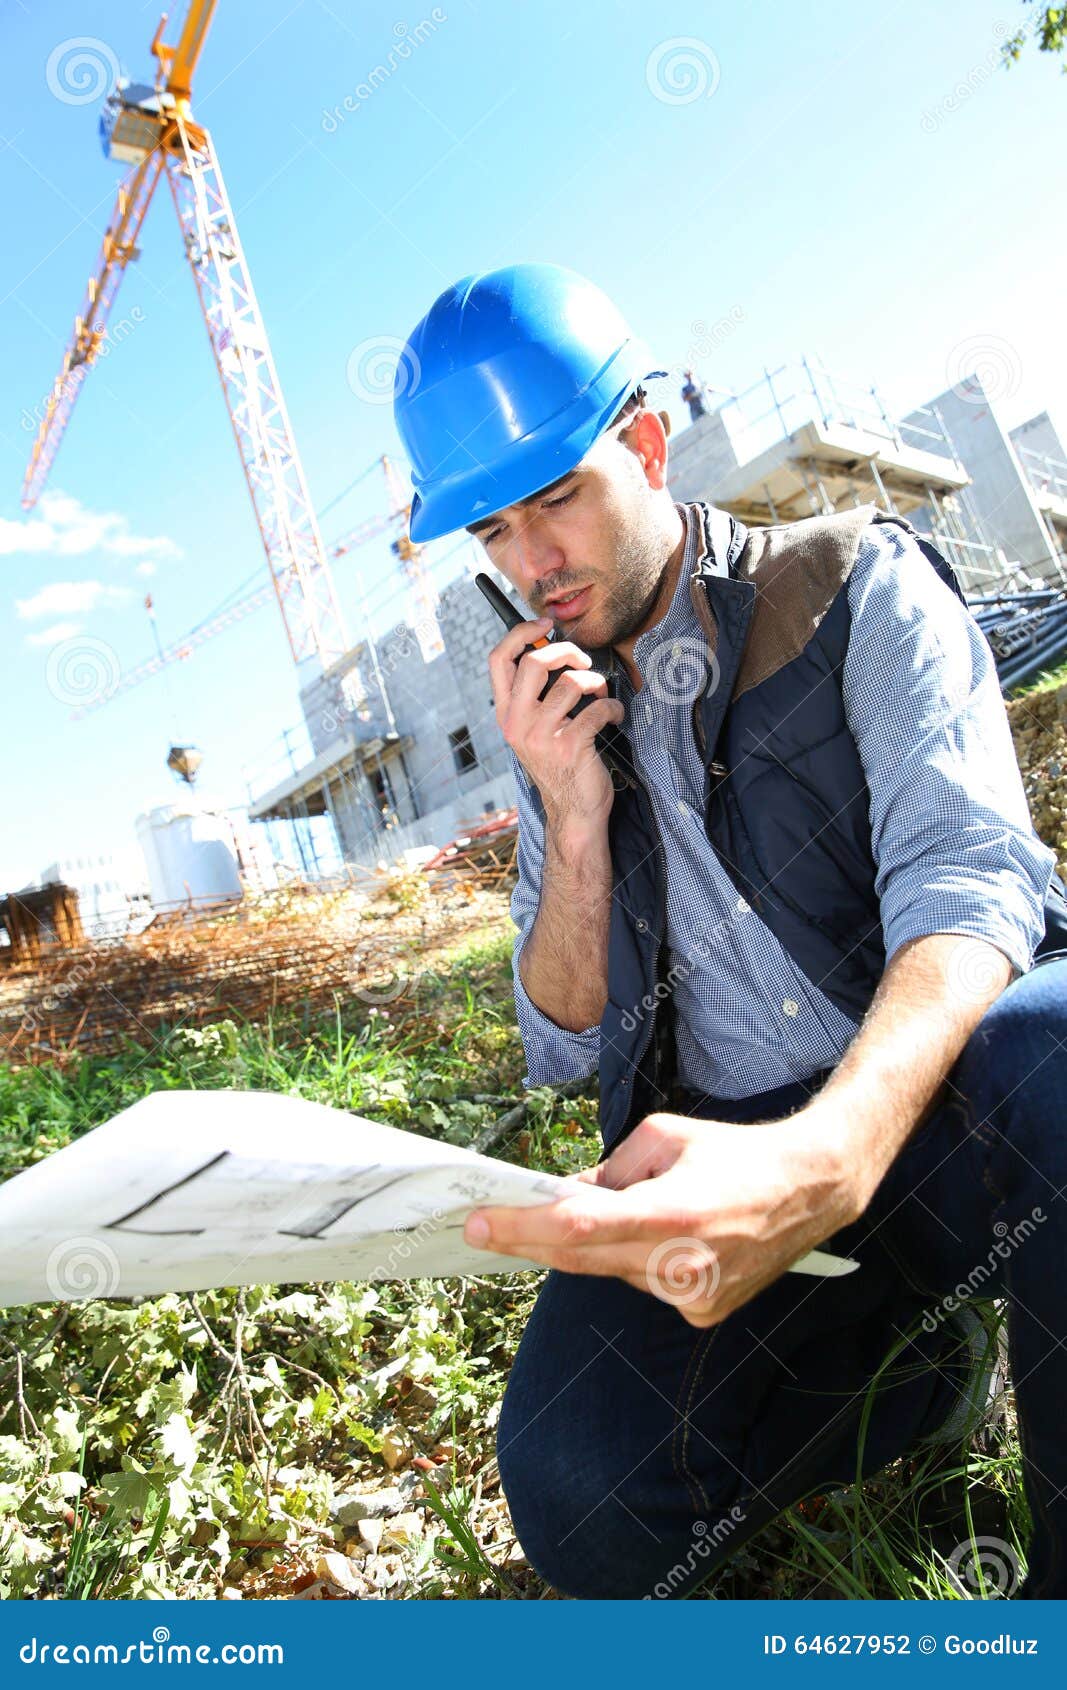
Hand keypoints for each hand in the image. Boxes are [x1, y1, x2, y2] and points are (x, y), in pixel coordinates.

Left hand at [463, 1110, 860, 1326]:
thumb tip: (560, 1197)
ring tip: (637, 1208)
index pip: (577, 1227)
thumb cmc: (734, 1152)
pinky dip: (639, 1259)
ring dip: (601, 1244)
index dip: (522, 1228)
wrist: (810, 1190)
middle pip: (581, 1259)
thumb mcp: (663, 1137)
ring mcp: (691, 1296)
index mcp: (671, 1211)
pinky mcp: (701, 1313)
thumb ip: (608, 1172)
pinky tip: (673, 1236)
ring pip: (613, 1271)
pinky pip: (644, 1284)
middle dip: (530, 1239)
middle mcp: (680, 1263)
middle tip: (485, 1224)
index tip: (477, 1222)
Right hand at [488, 620, 624, 829]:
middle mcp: (517, 724)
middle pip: (534, 662)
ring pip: (570, 682)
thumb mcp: (534, 730)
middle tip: (582, 661)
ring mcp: (542, 736)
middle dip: (565, 651)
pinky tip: (615, 717)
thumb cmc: (560, 766)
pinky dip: (614, 708)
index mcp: (506, 714)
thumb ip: (535, 697)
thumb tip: (553, 650)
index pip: (498, 660)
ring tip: (602, 696)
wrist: (573, 812)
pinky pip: (597, 709)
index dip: (520, 633)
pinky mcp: (570, 747)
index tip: (544, 625)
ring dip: (595, 683)